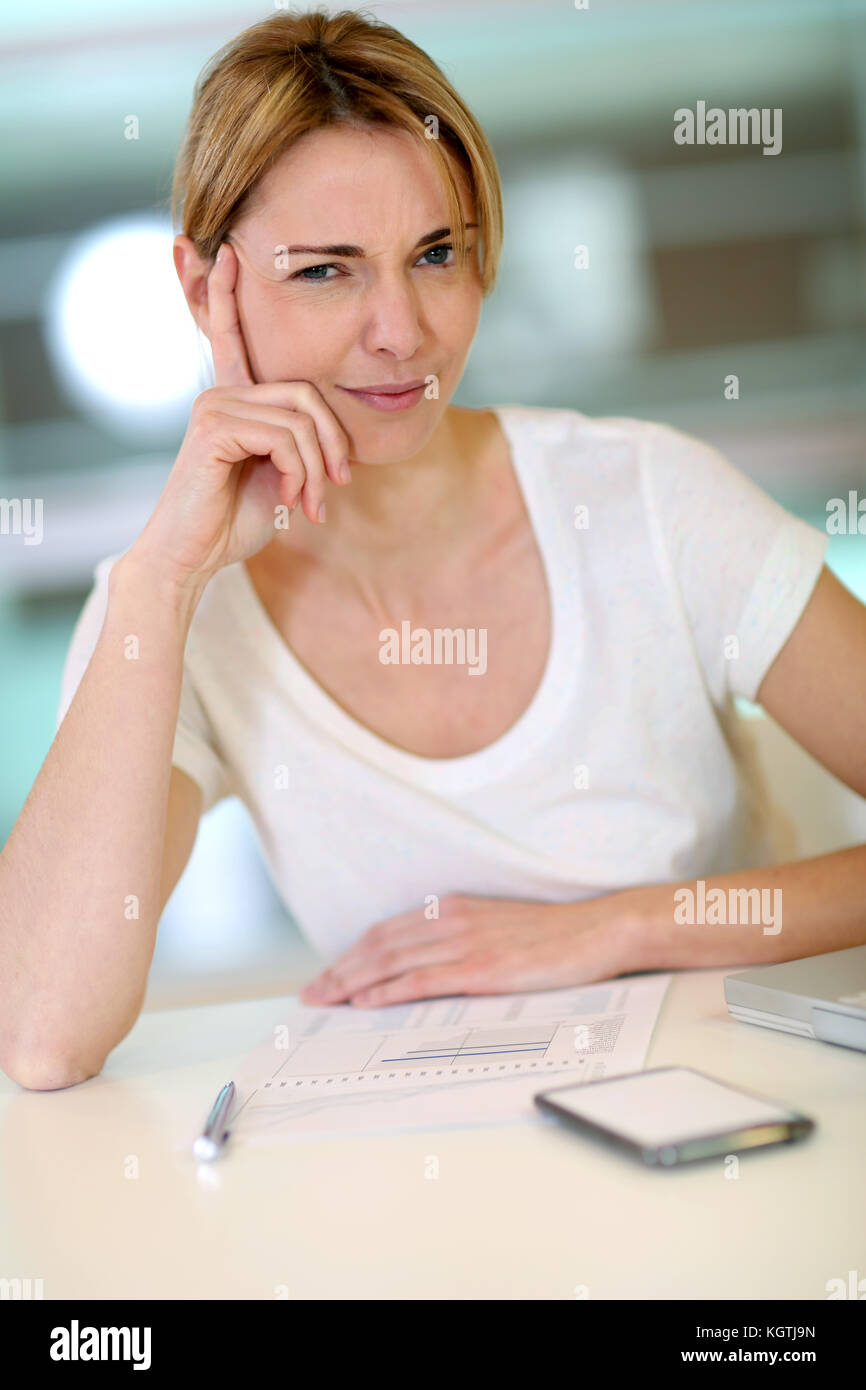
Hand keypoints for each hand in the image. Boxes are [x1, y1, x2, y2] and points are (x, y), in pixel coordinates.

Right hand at [131, 241, 353, 587]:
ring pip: (301, 419)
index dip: (226, 294)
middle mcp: (220, 393)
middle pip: (306, 392)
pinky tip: (294, 500)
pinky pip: (285, 436)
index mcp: (233, 399)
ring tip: (313, 504)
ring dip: (319, 468)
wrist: (193, 557)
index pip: (232, 336)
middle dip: (333, 443)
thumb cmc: (233, 521)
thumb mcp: (279, 476)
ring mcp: (215, 406)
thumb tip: (329, 436)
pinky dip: (302, 472)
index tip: (224, 250)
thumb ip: (298, 445)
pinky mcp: (214, 427)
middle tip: (339, 484)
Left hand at [298, 892, 636, 1007]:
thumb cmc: (553, 935)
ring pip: (392, 962)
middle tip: (312, 993)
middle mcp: (453, 921)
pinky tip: (368, 1002)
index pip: (387, 931)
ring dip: (353, 982)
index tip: (328, 972)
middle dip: (340, 970)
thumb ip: (460, 938)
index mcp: (454, 908)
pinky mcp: (481, 969)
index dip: (352, 952)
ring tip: (327, 1001)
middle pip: (379, 945)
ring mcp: (466, 944)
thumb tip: (425, 964)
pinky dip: (389, 991)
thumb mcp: (497, 926)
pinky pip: (423, 980)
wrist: (597, 931)